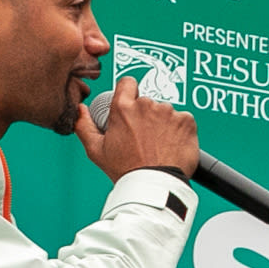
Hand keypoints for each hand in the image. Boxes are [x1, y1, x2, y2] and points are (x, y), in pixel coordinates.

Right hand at [78, 78, 197, 183]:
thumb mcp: (96, 149)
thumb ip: (84, 125)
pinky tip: (172, 144)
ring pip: (166, 112)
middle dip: (146, 116)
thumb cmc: (126, 169)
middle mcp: (146, 105)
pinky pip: (184, 120)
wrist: (155, 184)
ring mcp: (168, 112)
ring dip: (164, 123)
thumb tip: (81, 110)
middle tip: (144, 137)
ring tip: (158, 144)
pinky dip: (180, 130)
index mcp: (123, 108)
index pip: (127, 83)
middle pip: (148, 102)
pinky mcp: (187, 121)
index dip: (129, 92)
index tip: (131, 104)